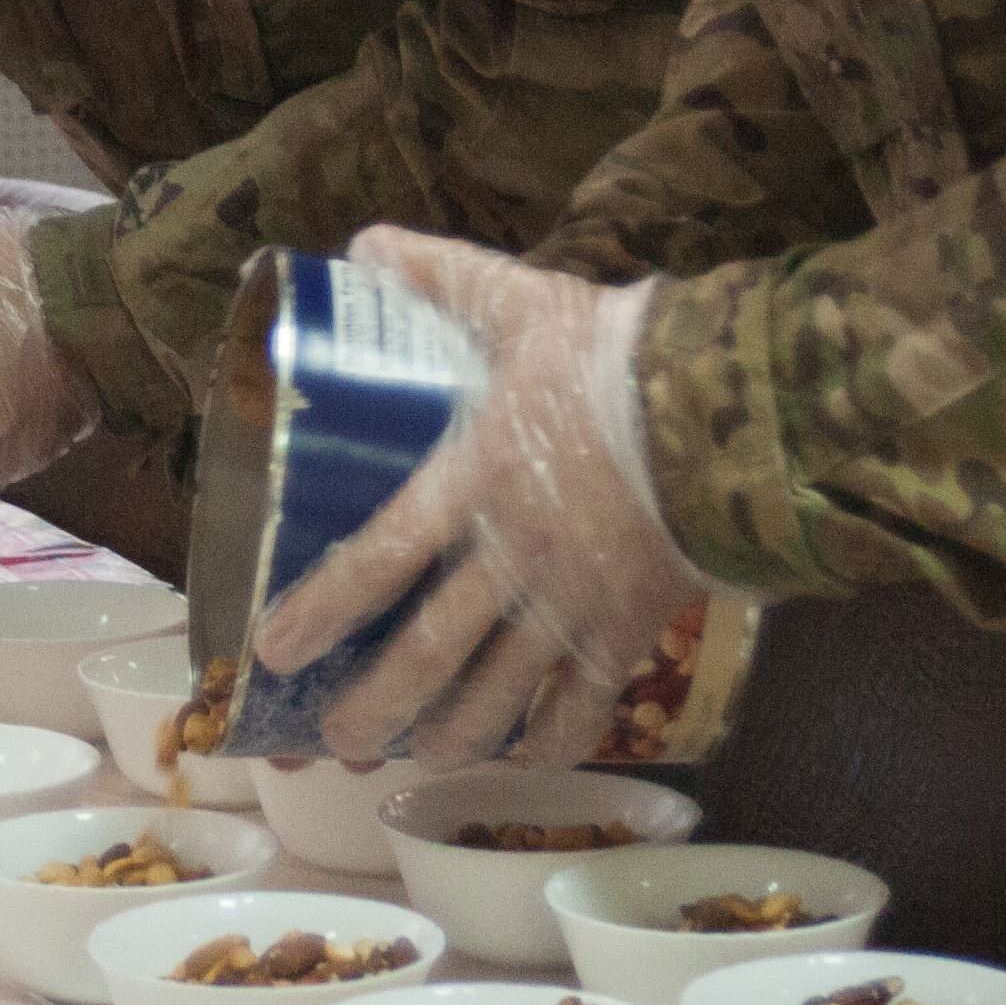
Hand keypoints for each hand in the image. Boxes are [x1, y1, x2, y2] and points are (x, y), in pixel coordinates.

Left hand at [250, 227, 706, 767]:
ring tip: (416, 755)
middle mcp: (513, 558)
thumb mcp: (520, 301)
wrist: (729, 406)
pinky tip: (523, 759)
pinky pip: (585, 705)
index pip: (377, 558)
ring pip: (498, 696)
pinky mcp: (628, 628)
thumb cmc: (616, 356)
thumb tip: (366, 245)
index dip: (322, 609)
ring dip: (449, 735)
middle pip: (428, 655)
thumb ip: (441, 277)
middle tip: (333, 736)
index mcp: (473, 480)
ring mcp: (571, 603)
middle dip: (375, 705)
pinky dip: (551, 743)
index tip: (275, 647)